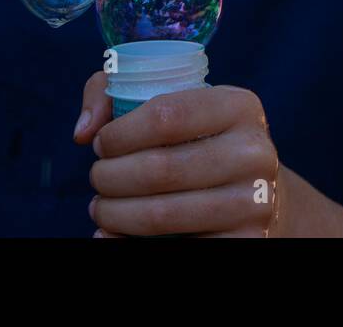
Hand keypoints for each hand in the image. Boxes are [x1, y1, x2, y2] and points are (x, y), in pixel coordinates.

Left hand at [74, 71, 281, 236]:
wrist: (258, 193)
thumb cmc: (199, 139)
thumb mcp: (172, 102)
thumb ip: (113, 93)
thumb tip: (83, 131)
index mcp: (238, 106)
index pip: (165, 116)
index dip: (119, 134)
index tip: (101, 144)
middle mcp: (254, 153)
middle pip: (159, 169)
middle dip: (110, 177)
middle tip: (97, 179)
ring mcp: (255, 202)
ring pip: (162, 214)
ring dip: (115, 213)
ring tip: (101, 207)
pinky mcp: (248, 241)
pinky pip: (176, 248)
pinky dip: (129, 244)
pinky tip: (113, 235)